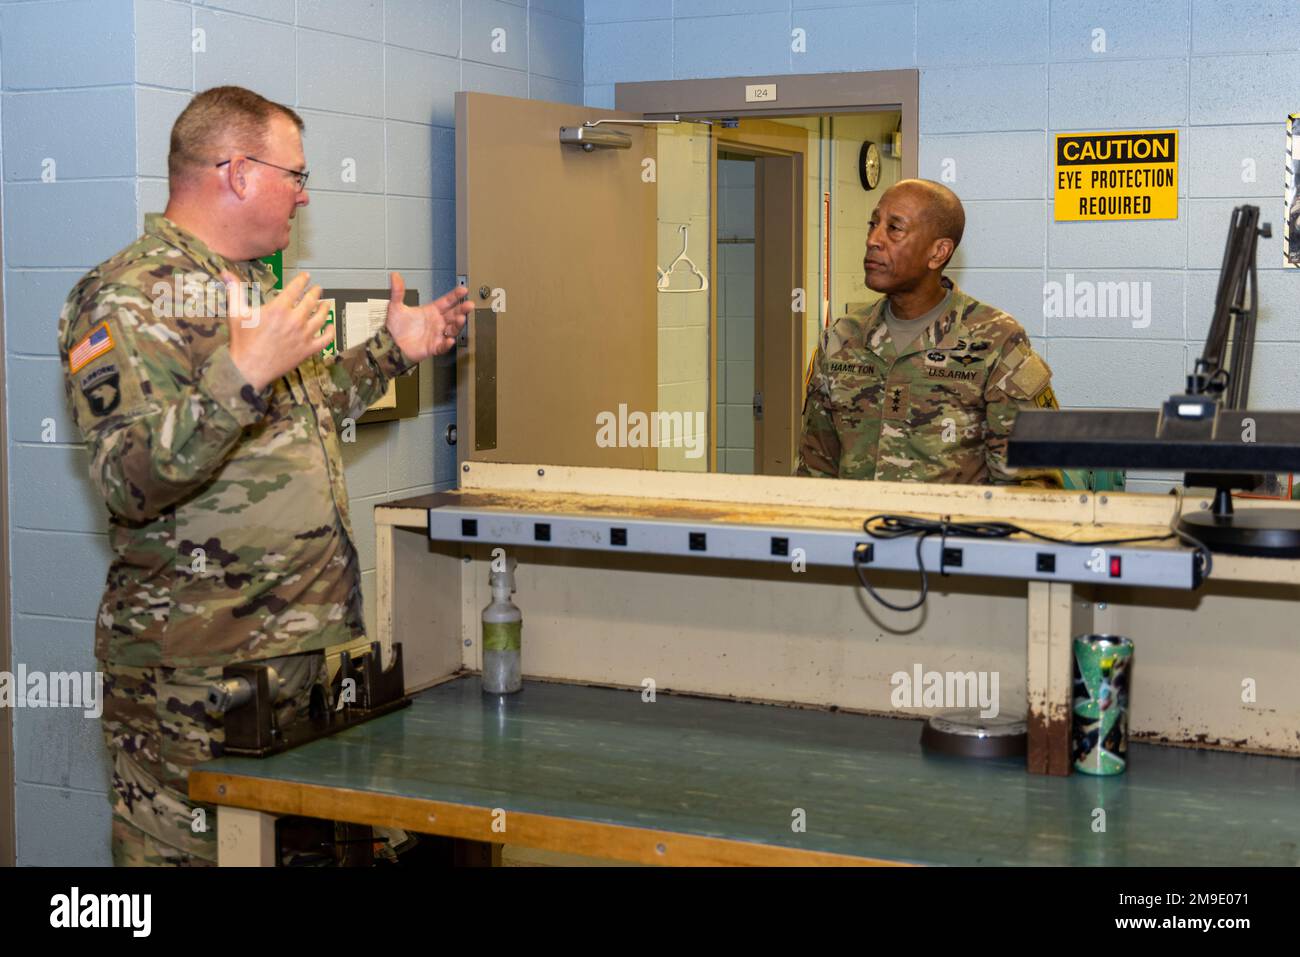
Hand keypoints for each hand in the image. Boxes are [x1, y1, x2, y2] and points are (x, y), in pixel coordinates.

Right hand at [223, 271, 332, 390]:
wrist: (248, 368)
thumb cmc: (242, 341)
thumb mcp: (236, 313)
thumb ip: (235, 291)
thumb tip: (225, 273)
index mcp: (278, 308)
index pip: (296, 288)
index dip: (302, 280)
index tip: (306, 277)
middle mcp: (294, 320)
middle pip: (311, 301)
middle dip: (315, 292)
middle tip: (317, 289)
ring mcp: (303, 336)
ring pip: (321, 317)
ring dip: (325, 308)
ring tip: (326, 303)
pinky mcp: (308, 350)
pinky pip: (326, 339)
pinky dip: (330, 331)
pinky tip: (331, 326)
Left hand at [383, 272, 472, 363]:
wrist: (390, 345)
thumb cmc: (395, 328)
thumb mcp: (395, 307)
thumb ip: (397, 291)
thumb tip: (395, 276)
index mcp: (431, 311)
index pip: (447, 301)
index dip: (455, 296)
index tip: (463, 290)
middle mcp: (437, 322)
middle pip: (454, 314)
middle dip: (462, 309)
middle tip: (469, 304)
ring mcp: (436, 335)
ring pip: (452, 329)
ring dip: (457, 325)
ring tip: (460, 319)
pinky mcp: (433, 347)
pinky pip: (443, 346)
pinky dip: (447, 344)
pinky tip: (449, 340)